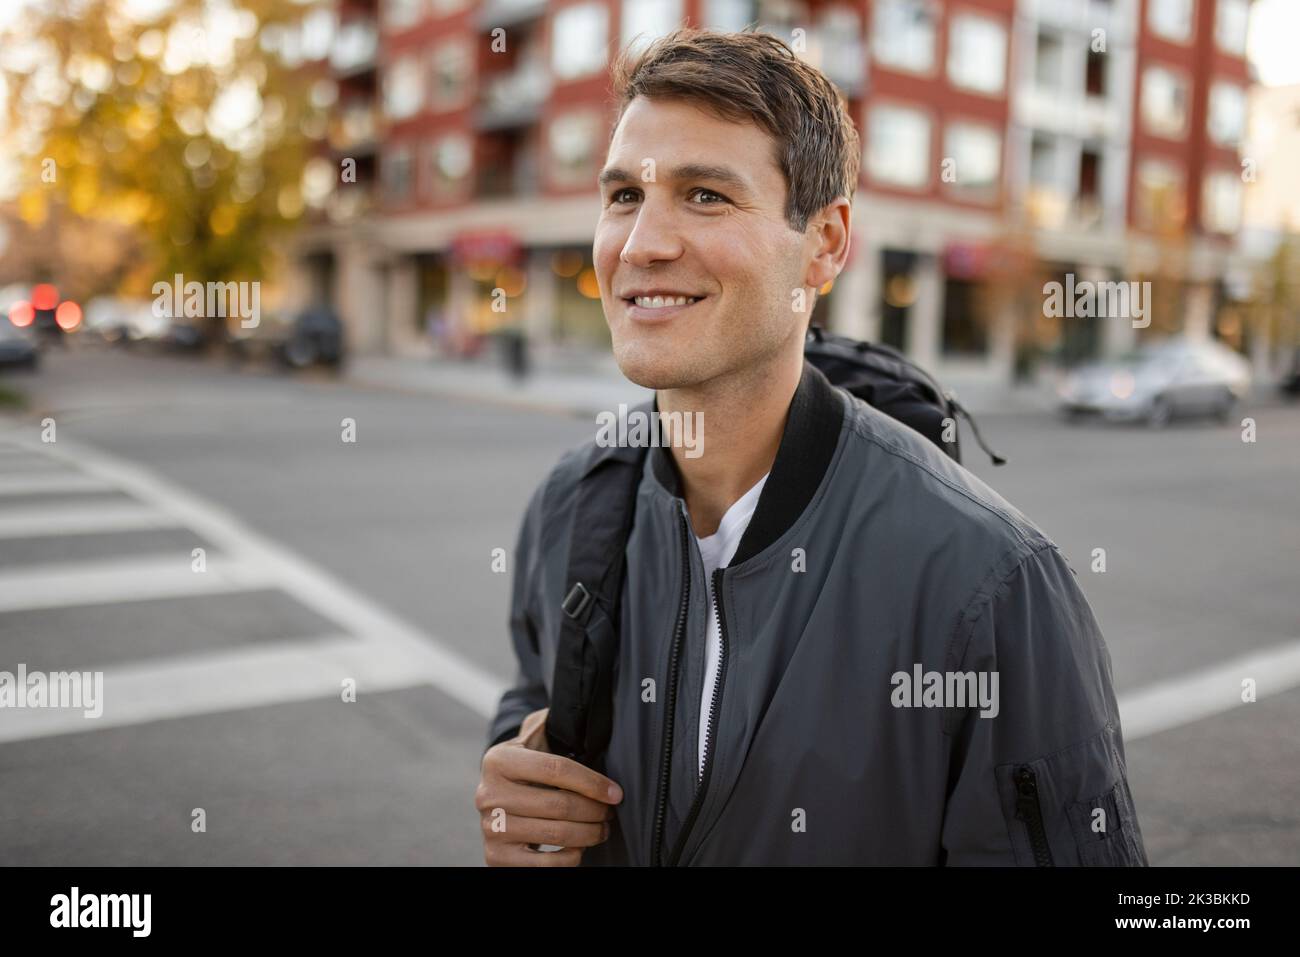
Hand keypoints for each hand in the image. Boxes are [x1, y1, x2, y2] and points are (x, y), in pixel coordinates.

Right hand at [475, 707, 623, 865]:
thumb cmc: (526, 765)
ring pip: (557, 834)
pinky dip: (571, 857)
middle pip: (559, 805)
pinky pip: (545, 865)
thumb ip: (553, 723)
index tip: (616, 792)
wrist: (495, 798)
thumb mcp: (533, 739)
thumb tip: (584, 703)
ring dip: (590, 833)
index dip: (593, 782)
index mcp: (498, 760)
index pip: (557, 769)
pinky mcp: (495, 857)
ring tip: (602, 827)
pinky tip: (580, 846)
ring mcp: (489, 828)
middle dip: (595, 810)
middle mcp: (488, 794)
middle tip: (611, 811)